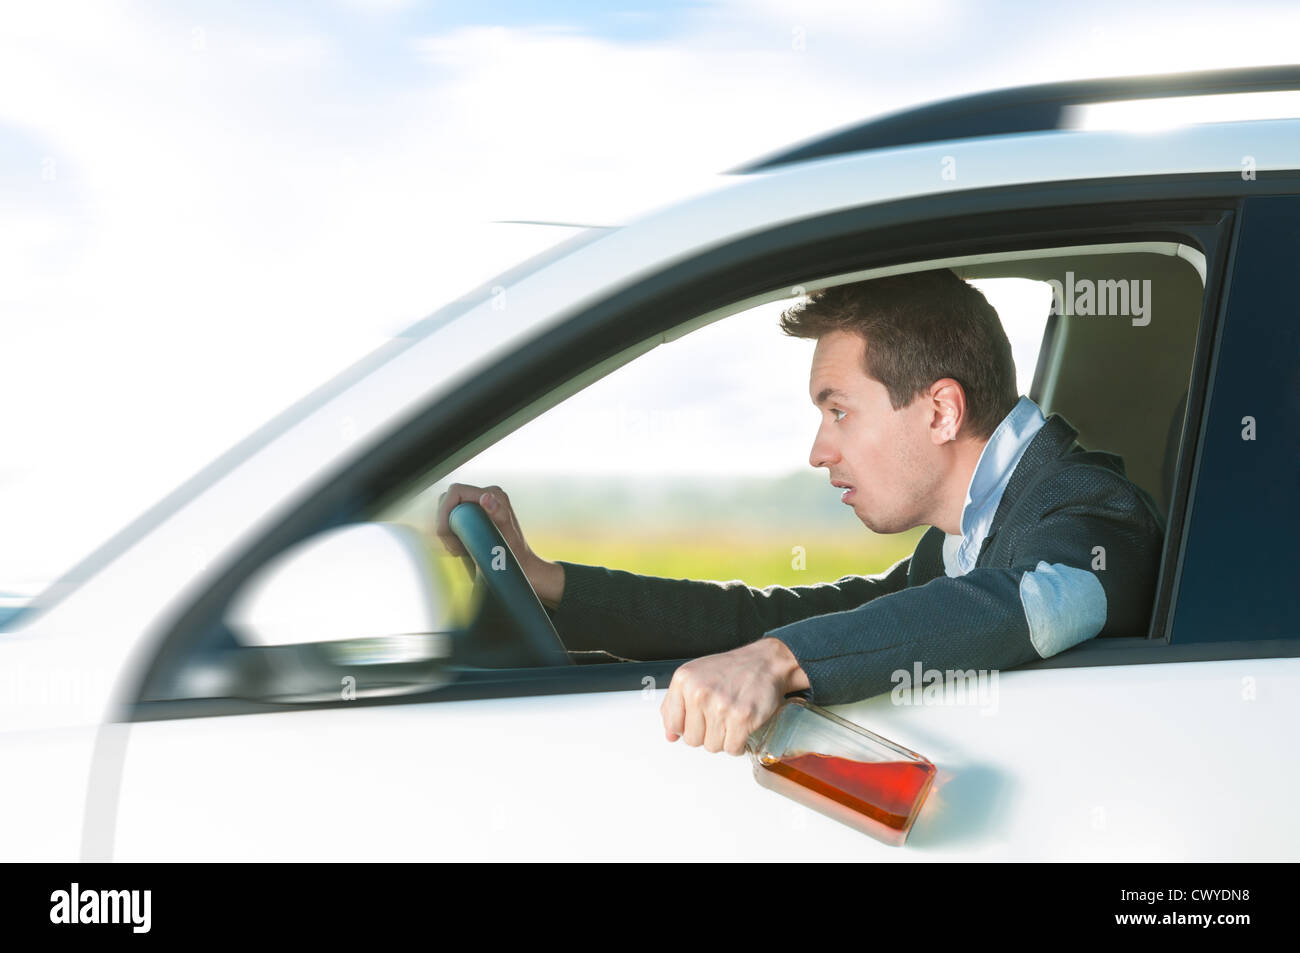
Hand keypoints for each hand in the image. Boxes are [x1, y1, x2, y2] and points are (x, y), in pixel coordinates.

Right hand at [432, 483, 565, 606]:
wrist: (523, 567)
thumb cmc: (515, 554)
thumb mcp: (507, 534)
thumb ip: (498, 513)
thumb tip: (486, 497)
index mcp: (493, 494)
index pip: (455, 492)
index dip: (444, 511)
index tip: (444, 534)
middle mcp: (486, 495)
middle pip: (448, 501)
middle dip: (444, 524)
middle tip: (454, 548)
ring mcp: (480, 505)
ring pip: (447, 512)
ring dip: (446, 531)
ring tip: (458, 550)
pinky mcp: (475, 516)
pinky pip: (452, 519)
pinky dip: (450, 535)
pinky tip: (459, 549)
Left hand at [660, 637, 810, 755]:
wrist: (765, 662)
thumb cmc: (732, 670)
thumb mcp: (695, 676)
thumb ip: (676, 704)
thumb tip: (670, 734)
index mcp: (684, 680)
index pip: (672, 723)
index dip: (685, 727)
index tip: (696, 721)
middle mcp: (699, 692)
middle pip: (692, 739)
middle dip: (705, 734)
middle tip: (717, 719)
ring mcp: (720, 705)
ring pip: (712, 746)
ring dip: (723, 739)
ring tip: (730, 721)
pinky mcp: (742, 717)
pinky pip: (732, 748)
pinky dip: (738, 744)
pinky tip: (740, 729)